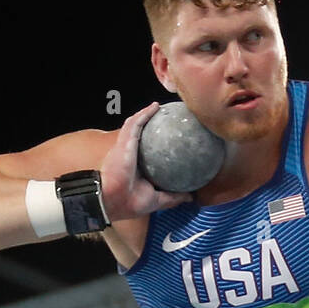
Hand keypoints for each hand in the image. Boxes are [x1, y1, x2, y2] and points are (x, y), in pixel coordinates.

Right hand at [99, 102, 193, 220]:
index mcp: (137, 168)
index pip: (148, 154)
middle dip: (152, 126)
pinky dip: (145, 113)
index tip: (173, 143)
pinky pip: (136, 123)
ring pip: (136, 125)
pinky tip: (156, 106)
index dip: (159, 147)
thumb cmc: (132, 201)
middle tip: (168, 120)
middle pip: (142, 136)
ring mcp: (126, 146)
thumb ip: (174, 197)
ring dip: (147, 114)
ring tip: (160, 107)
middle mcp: (131, 155)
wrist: (117, 199)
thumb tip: (191, 196)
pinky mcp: (125, 140)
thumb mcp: (158, 199)